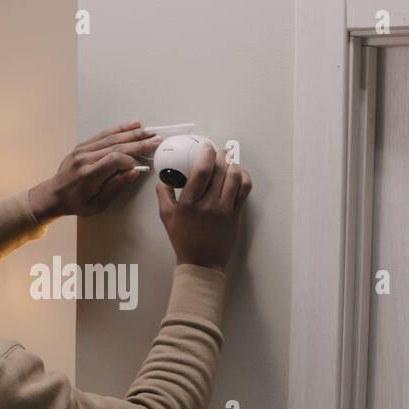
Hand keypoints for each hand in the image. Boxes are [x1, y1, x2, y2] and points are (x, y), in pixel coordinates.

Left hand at [28, 120, 163, 220]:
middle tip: (155, 139)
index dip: (130, 161)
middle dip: (138, 142)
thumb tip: (133, 172)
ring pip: (111, 137)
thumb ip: (116, 187)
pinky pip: (103, 134)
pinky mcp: (83, 146)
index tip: (139, 166)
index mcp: (89, 175)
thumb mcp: (98, 204)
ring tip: (148, 130)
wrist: (55, 194)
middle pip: (116, 146)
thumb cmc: (77, 203)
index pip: (114, 160)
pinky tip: (132, 125)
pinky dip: (119, 129)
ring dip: (131, 133)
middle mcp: (85, 159)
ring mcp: (83, 150)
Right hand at [155, 143, 251, 270]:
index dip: (206, 153)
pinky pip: (245, 190)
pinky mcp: (236, 215)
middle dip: (221, 156)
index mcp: (189, 203)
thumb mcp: (166, 217)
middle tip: (219, 152)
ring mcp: (225, 210)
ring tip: (229, 161)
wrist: (201, 262)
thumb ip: (163, 194)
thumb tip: (163, 178)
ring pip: (235, 177)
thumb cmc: (182, 239)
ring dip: (233, 164)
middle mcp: (208, 205)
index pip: (201, 171)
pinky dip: (244, 178)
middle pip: (221, 171)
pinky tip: (239, 175)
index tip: (206, 146)